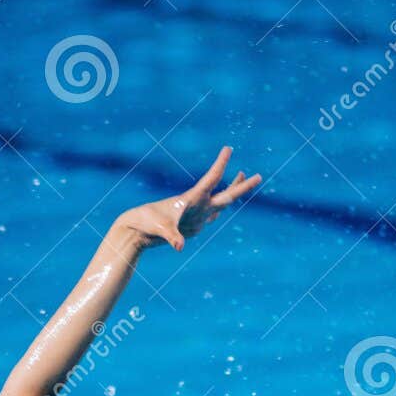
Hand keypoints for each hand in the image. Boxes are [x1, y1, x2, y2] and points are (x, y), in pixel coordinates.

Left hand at [116, 147, 261, 251]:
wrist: (137, 230)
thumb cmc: (147, 225)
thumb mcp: (161, 231)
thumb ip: (172, 237)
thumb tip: (179, 247)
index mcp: (191, 199)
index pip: (211, 179)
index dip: (221, 164)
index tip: (228, 148)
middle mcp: (197, 206)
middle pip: (225, 194)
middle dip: (242, 186)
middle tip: (258, 176)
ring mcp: (196, 215)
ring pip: (220, 202)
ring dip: (233, 190)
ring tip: (243, 175)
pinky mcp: (192, 226)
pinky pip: (210, 216)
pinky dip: (218, 211)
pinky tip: (220, 210)